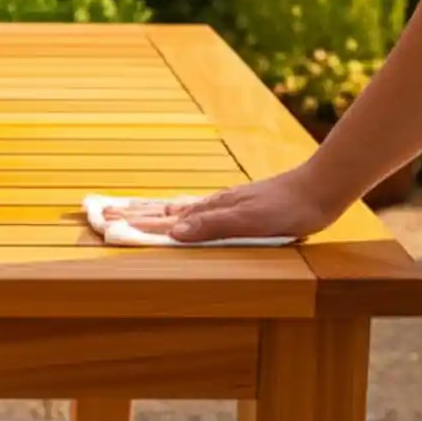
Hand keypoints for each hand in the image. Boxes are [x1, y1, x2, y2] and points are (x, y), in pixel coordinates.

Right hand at [103, 163, 350, 242]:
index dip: (134, 223)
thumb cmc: (288, 209)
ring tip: (126, 211)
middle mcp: (211, 206)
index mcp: (210, 212)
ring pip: (176, 209)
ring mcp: (222, 204)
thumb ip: (211, 226)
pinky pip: (194, 209)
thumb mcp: (250, 222)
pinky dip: (174, 212)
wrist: (320, 187)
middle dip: (132, 214)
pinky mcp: (236, 205)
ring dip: (149, 211)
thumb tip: (171, 233)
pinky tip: (175, 212)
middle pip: (163, 211)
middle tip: (100, 215)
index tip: (104, 224)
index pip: (163, 220)